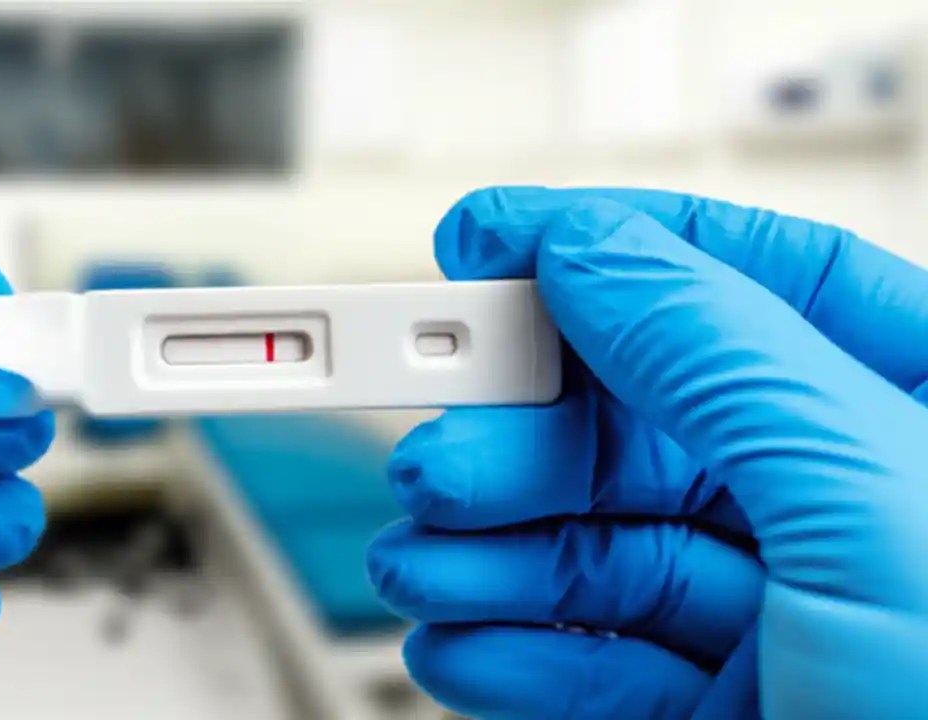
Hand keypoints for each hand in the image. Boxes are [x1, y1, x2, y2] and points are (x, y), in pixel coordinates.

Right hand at [368, 188, 927, 717]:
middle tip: (436, 444)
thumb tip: (591, 254)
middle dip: (525, 433)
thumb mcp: (880, 509)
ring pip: (605, 545)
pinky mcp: (724, 716)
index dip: (606, 245)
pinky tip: (462, 637)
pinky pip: (596, 660)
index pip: (750, 278)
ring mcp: (785, 622)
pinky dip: (513, 648)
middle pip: (646, 420)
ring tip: (425, 558)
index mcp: (924, 417)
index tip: (487, 241)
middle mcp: (851, 510)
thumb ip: (724, 357)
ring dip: (494, 549)